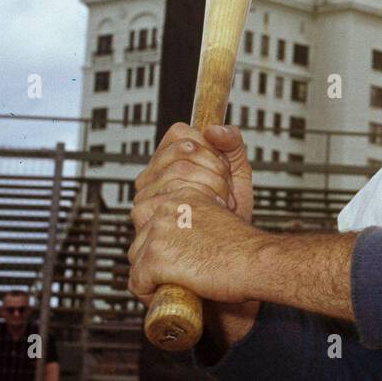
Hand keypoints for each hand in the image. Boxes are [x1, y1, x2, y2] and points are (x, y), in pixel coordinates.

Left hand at [128, 192, 269, 306]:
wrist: (255, 260)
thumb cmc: (245, 247)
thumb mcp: (217, 219)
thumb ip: (195, 224)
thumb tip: (183, 241)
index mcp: (182, 197)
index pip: (151, 219)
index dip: (159, 243)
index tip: (171, 258)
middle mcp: (167, 209)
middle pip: (140, 239)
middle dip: (151, 261)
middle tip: (170, 276)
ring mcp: (159, 232)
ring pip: (136, 261)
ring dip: (149, 278)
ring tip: (171, 288)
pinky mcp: (156, 257)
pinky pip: (137, 282)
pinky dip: (148, 295)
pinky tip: (168, 296)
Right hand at [132, 122, 252, 220]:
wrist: (227, 251)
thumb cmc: (228, 214)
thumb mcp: (237, 172)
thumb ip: (231, 144)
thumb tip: (214, 129)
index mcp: (165, 162)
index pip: (180, 133)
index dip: (208, 145)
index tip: (223, 166)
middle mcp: (150, 178)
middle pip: (184, 150)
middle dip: (215, 168)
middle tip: (226, 190)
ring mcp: (145, 197)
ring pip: (180, 170)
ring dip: (212, 186)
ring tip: (221, 204)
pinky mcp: (145, 217)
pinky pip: (174, 194)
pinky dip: (202, 202)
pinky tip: (211, 213)